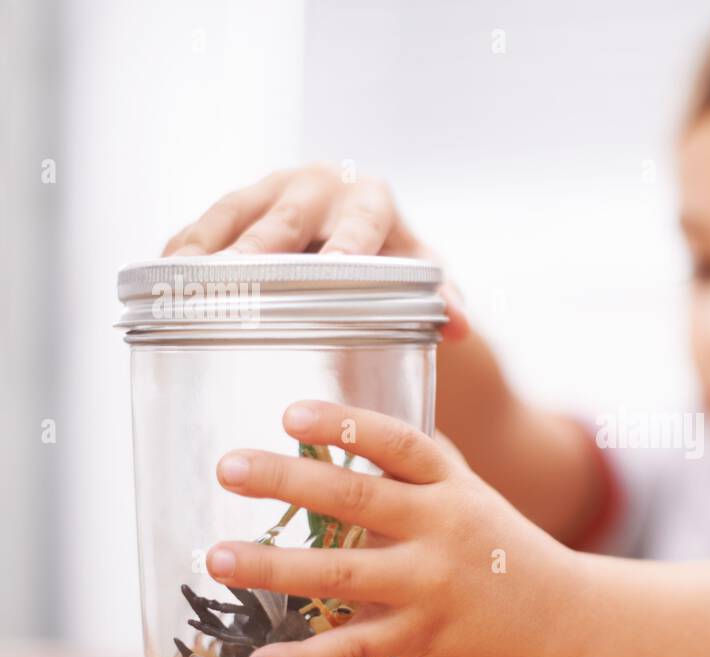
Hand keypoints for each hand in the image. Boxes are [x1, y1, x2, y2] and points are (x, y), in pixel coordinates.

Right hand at [162, 163, 466, 338]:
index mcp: (368, 199)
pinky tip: (157, 282)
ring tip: (179, 282)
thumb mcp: (419, 277)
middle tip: (237, 283)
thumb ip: (443, 299)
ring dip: (205, 249)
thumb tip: (458, 323)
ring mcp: (267, 192)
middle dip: (260, 250)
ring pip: (232, 216)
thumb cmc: (392, 261)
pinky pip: (199, 227)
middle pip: (286, 220)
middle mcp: (315, 186)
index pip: (359, 223)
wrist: (359, 238)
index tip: (336, 270)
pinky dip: (178, 252)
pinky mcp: (231, 209)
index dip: (347, 246)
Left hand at [204, 400, 577, 656]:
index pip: (398, 444)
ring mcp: (431, 584)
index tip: (292, 412)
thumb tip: (356, 423)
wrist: (562, 620)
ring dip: (273, 566)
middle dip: (288, 480)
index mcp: (452, 485)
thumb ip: (422, 466)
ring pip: (342, 573)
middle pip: (358, 497)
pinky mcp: (423, 637)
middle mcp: (442, 528)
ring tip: (217, 557)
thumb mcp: (473, 495)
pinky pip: (353, 648)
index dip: (345, 425)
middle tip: (228, 466)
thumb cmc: (503, 550)